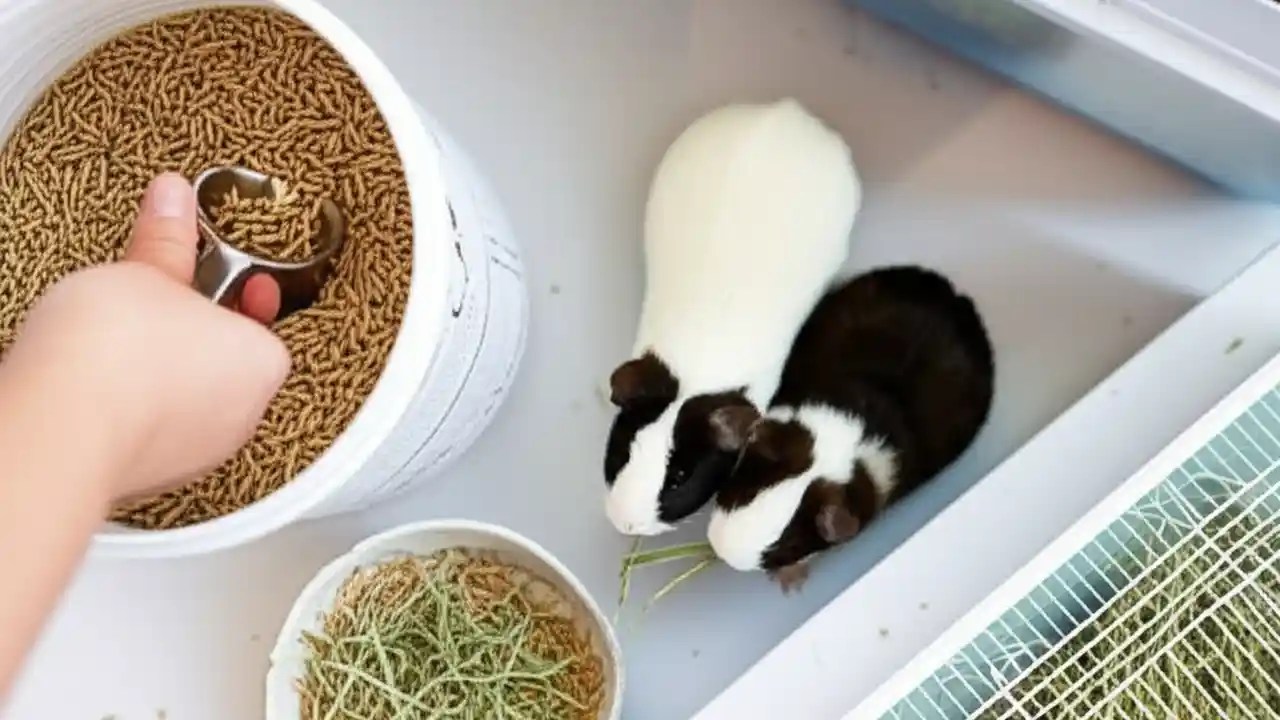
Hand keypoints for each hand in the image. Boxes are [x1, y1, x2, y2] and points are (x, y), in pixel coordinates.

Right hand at [0, 174, 290, 502]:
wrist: (60, 426)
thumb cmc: (117, 352)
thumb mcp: (145, 269)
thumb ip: (166, 237)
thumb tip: (173, 196)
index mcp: (264, 364)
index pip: (263, 324)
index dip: (235, 294)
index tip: (213, 274)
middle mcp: (243, 416)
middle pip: (226, 362)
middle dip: (194, 333)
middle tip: (158, 303)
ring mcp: (197, 454)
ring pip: (189, 400)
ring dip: (162, 371)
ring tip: (120, 340)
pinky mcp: (151, 477)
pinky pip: (151, 429)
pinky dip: (133, 406)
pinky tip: (100, 383)